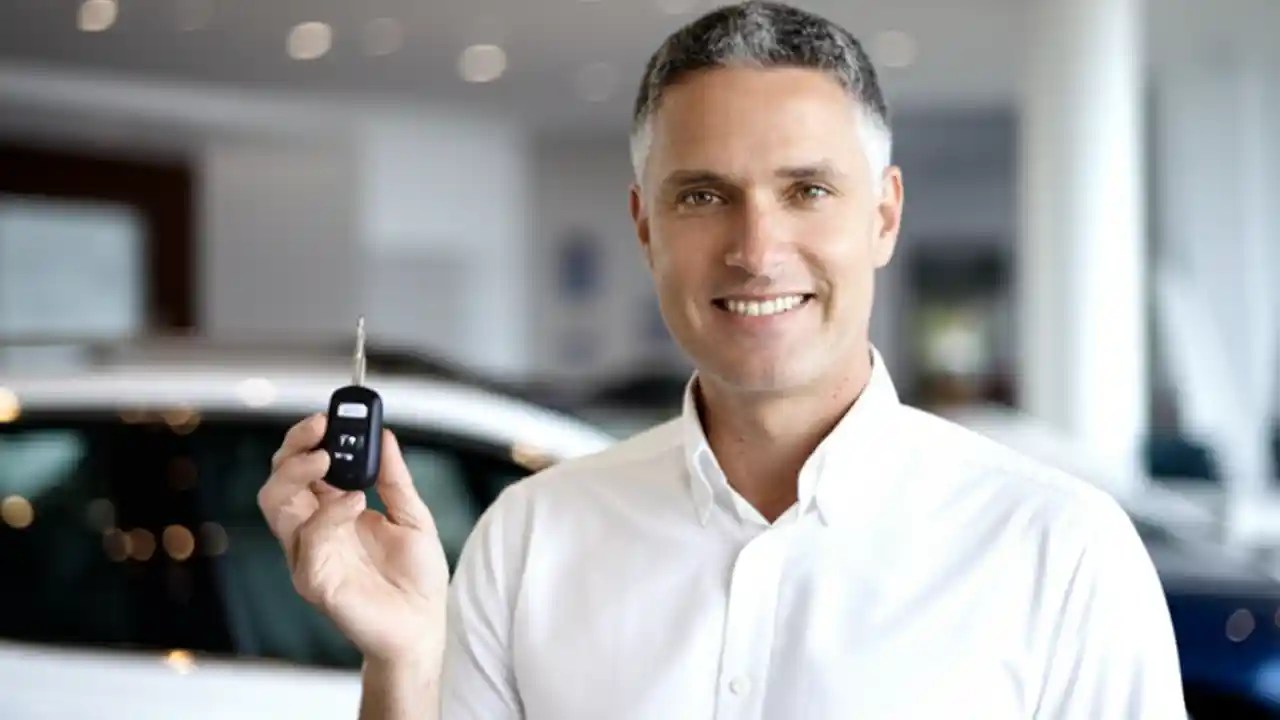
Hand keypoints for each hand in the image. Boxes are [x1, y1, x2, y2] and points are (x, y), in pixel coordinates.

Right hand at [257, 413, 449, 666]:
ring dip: (297, 474)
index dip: (309, 438)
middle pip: (278, 480)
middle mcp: (314, 529)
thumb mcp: (413, 515)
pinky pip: (307, 542)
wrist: (423, 626)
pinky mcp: (315, 580)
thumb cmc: (415, 578)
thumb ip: (395, 478)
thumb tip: (385, 435)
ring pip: (275, 505)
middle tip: (321, 430)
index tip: (329, 415)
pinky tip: (356, 504)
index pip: (304, 467)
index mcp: (333, 510)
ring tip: (328, 460)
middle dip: (293, 448)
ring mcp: (310, 555)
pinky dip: (328, 516)